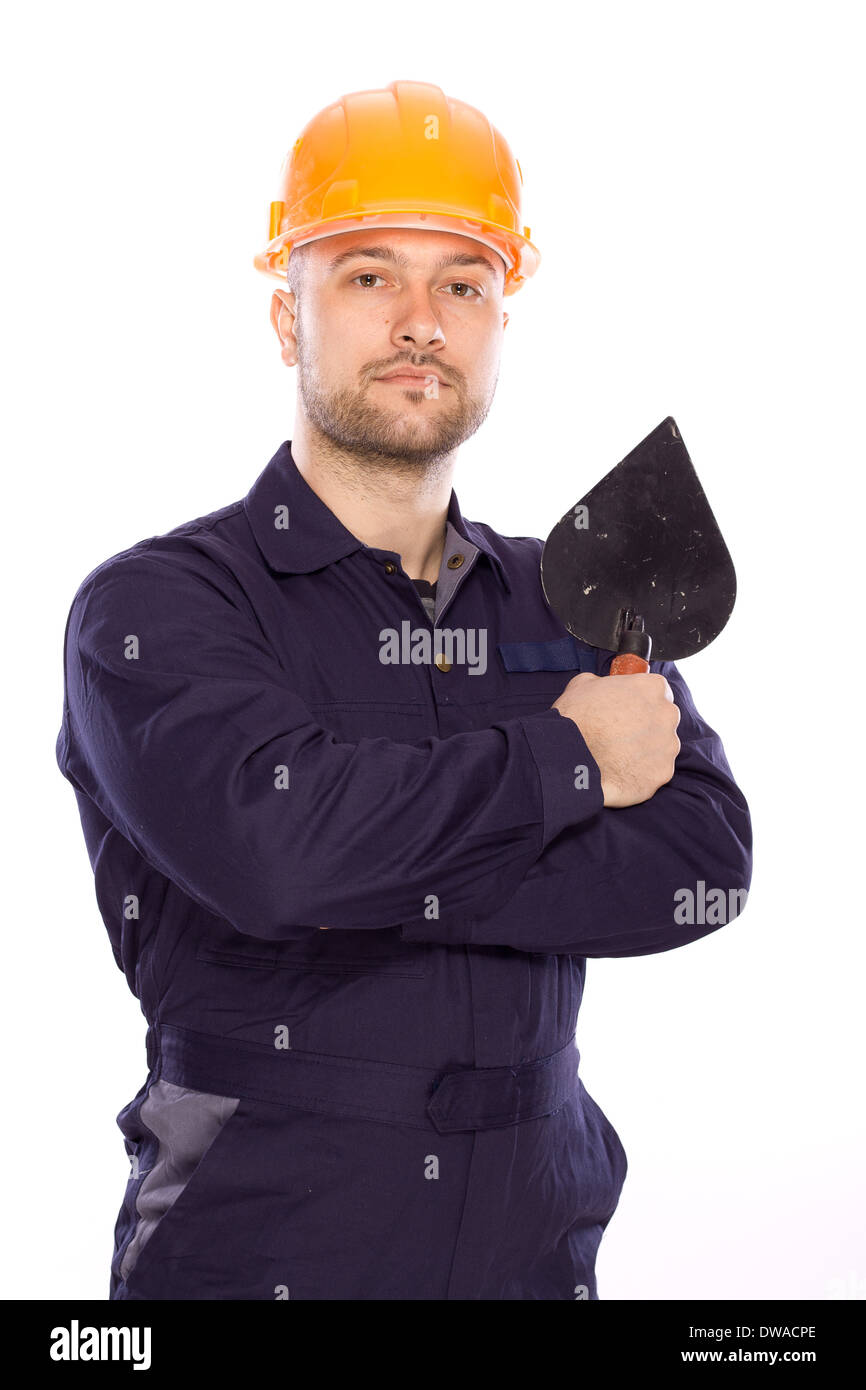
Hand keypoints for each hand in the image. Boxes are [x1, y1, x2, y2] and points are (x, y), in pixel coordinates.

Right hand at [552, 671, 680, 807]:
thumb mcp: (584, 685)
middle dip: (647, 725)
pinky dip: (642, 772)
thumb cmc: (575, 719)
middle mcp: (666, 715)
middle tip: (621, 733)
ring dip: (646, 749)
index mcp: (651, 688)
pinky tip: (621, 770)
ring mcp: (667, 746)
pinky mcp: (662, 773)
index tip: (629, 709)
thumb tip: (604, 688)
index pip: (658, 690)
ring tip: (618, 755)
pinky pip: (656, 770)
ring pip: (662, 746)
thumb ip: (604, 684)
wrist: (568, 757)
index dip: (641, 700)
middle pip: (664, 718)